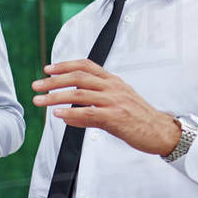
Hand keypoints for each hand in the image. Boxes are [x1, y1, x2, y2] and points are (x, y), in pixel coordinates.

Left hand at [32, 60, 180, 154]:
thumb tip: (66, 115)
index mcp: (113, 81)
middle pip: (78, 77)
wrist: (161, 131)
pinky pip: (88, 113)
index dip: (65, 65)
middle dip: (54, 80)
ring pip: (79, 94)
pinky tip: (58, 115)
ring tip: (39, 101)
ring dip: (55, 97)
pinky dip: (70, 113)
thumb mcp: (116, 105)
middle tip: (36, 85)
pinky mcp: (115, 117)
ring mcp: (114, 101)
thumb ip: (92, 106)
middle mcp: (113, 87)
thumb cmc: (138, 118)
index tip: (48, 69)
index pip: (86, 66)